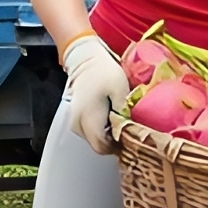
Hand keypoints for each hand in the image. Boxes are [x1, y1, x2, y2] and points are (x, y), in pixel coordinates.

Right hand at [64, 35, 128, 155]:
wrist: (85, 60)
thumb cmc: (104, 72)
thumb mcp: (121, 92)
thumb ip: (125, 115)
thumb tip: (131, 133)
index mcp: (89, 119)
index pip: (104, 147)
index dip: (119, 147)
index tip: (132, 138)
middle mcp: (78, 125)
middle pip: (99, 147)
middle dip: (116, 143)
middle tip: (129, 131)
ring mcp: (75, 123)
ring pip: (95, 141)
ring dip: (109, 137)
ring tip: (121, 123)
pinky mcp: (76, 120)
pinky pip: (91, 134)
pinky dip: (102, 131)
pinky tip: (111, 119)